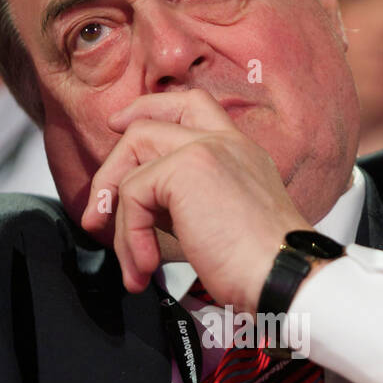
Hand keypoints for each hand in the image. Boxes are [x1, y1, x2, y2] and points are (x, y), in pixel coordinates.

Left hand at [79, 89, 308, 310]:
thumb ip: (188, 204)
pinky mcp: (185, 170)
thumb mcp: (224, 224)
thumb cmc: (264, 268)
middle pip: (147, 126)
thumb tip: (144, 215)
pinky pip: (132, 196)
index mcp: (240, 151)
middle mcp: (225, 142)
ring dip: (118, 219)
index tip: (119, 124)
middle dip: (112, 169)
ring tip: (132, 261)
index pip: (191, 105)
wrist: (284, 277)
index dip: (149, 108)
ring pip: (131, 163)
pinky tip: (145, 265)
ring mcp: (206, 150)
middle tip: (99, 212)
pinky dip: (130, 237)